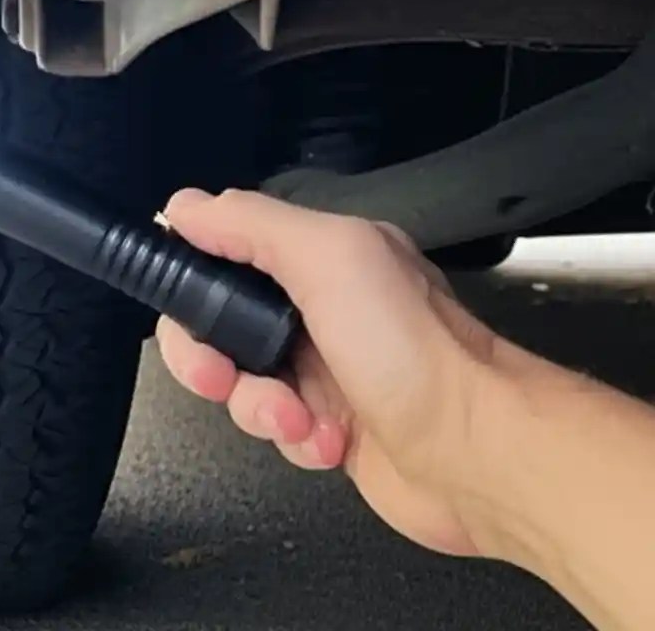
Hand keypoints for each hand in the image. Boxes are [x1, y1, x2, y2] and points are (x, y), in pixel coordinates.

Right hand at [156, 189, 509, 556]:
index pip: (225, 254)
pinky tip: (330, 440)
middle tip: (224, 378)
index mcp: (324, 257)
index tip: (192, 316)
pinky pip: (275, 429)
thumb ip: (252, 225)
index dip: (194, 287)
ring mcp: (325, 369)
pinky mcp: (330, 424)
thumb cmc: (418, 356)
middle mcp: (322, 307)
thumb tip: (186, 207)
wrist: (478, 456)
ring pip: (241, 386)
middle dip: (211, 361)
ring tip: (300, 418)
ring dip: (257, 407)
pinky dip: (293, 440)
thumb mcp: (330, 260)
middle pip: (217, 327)